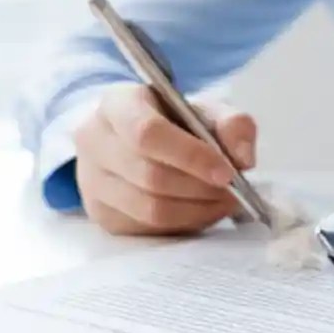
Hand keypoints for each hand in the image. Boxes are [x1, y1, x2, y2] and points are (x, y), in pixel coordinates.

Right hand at [73, 83, 256, 235]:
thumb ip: (232, 124)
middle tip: (233, 190)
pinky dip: (184, 223)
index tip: (227, 172)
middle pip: (151, 176)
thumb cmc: (171, 122)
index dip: (191, 156)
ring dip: (197, 210)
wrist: (131, 140)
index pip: (147, 133)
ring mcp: (91, 182)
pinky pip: (148, 228)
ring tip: (224, 201)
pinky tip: (201, 210)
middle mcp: (94, 141)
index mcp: (116, 104)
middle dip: (201, 187)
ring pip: (150, 208)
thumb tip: (242, 158)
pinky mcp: (101, 214)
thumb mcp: (205, 110)